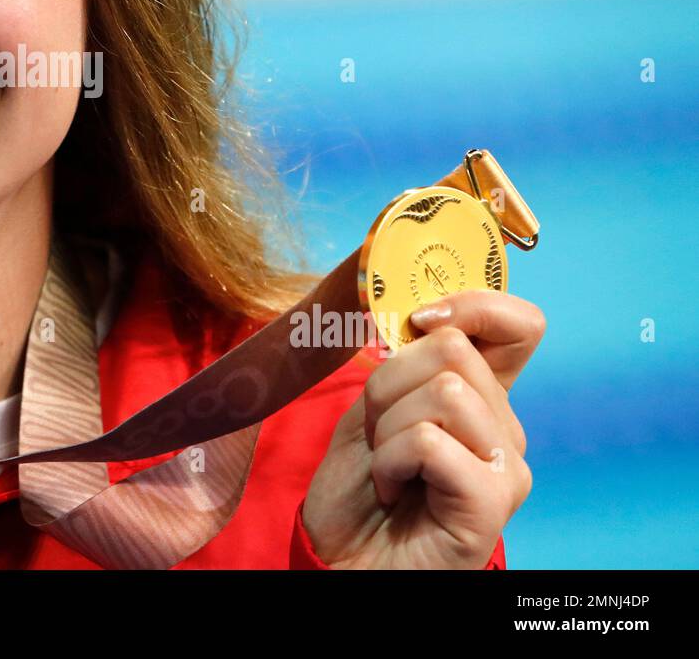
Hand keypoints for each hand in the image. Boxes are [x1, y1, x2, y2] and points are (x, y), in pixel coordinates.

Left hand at [300, 289, 544, 568]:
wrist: (346, 559)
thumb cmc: (361, 488)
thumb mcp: (376, 406)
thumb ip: (408, 361)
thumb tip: (423, 314)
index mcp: (483, 399)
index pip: (517, 325)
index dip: (472, 305)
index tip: (420, 321)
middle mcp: (506, 429)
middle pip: (453, 349)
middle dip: (389, 384)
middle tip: (381, 434)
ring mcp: (507, 467)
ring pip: (444, 392)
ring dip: (388, 427)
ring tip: (389, 466)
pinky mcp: (492, 502)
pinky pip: (430, 441)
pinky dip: (392, 461)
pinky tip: (394, 489)